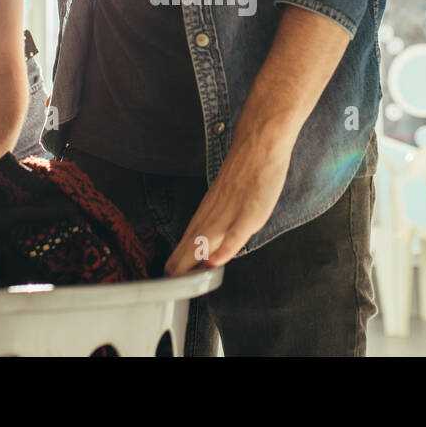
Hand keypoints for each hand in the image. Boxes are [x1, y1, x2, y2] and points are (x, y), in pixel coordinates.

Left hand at [163, 130, 294, 275]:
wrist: (259, 143)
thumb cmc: (246, 170)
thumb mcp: (229, 200)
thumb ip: (221, 222)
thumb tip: (213, 245)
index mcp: (208, 211)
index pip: (187, 241)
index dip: (180, 260)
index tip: (169, 278)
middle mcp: (214, 213)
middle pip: (191, 243)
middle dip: (179, 265)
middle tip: (166, 283)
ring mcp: (231, 212)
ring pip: (207, 239)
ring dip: (192, 260)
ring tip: (178, 278)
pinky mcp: (250, 211)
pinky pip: (237, 231)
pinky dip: (226, 247)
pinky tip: (216, 260)